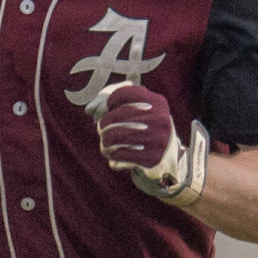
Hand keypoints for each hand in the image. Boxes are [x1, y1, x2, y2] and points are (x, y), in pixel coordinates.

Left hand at [87, 83, 207, 204]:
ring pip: (114, 137)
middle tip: (102, 130)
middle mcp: (160, 119)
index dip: (109, 101)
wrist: (168, 163)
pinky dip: (113, 157)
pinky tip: (115, 157)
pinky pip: (119, 156)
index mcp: (158, 103)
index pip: (125, 94)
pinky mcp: (151, 160)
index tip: (107, 109)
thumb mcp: (142, 113)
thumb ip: (117, 105)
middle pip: (117, 116)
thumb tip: (90, 108)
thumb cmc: (147, 133)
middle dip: (104, 124)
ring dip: (105, 143)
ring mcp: (157, 140)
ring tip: (106, 145)